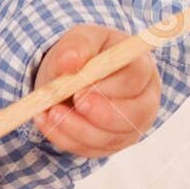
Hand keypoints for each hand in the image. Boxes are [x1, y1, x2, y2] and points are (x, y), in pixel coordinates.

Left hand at [32, 22, 159, 156]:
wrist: (77, 73)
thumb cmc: (88, 53)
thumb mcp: (82, 39)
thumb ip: (77, 46)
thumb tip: (70, 61)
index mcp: (141, 69)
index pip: (135, 80)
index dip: (109, 88)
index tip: (81, 90)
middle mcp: (143, 102)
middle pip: (132, 117)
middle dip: (99, 115)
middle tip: (70, 105)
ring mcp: (129, 127)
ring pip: (109, 138)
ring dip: (77, 129)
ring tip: (51, 113)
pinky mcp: (110, 144)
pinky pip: (91, 149)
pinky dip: (66, 138)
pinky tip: (46, 122)